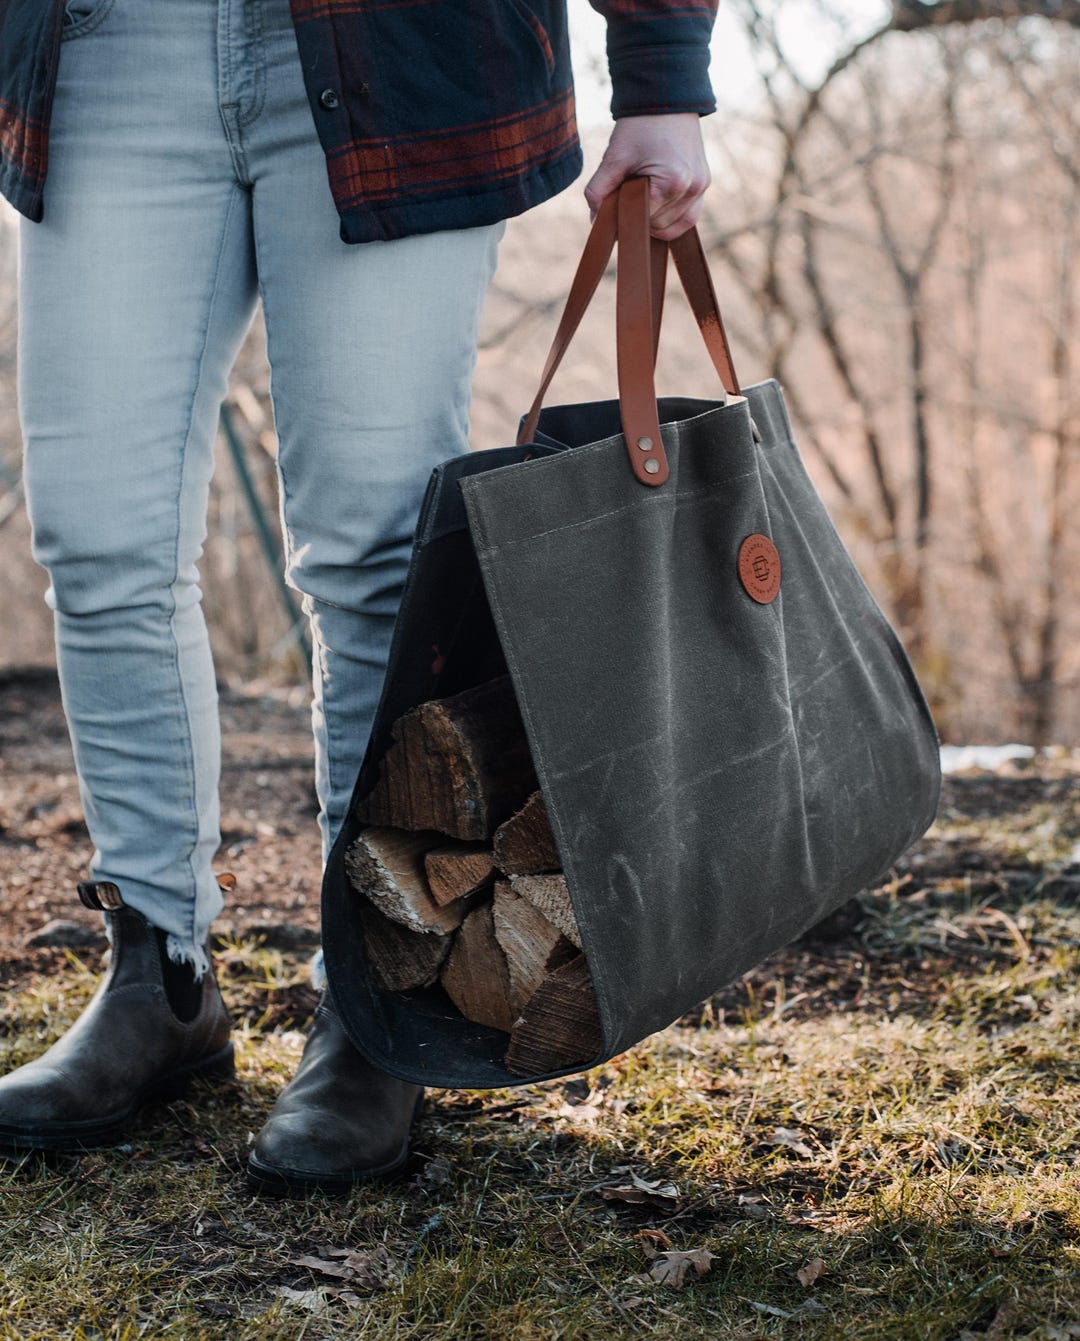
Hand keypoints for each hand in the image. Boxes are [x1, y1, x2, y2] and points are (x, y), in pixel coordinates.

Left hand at [583, 113, 710, 240]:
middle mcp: (691, 188)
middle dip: (640, 217)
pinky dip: (672, 219)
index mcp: (671, 182)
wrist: (665, 98)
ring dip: (655, 221)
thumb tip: (595, 222)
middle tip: (629, 194)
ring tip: (643, 197)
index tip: (615, 204)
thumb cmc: (639, 127)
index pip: (642, 221)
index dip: (624, 217)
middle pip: (657, 227)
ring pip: (673, 228)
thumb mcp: (614, 158)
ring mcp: (701, 187)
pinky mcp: (704, 183)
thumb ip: (598, 191)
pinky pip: (689, 218)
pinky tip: (657, 207)